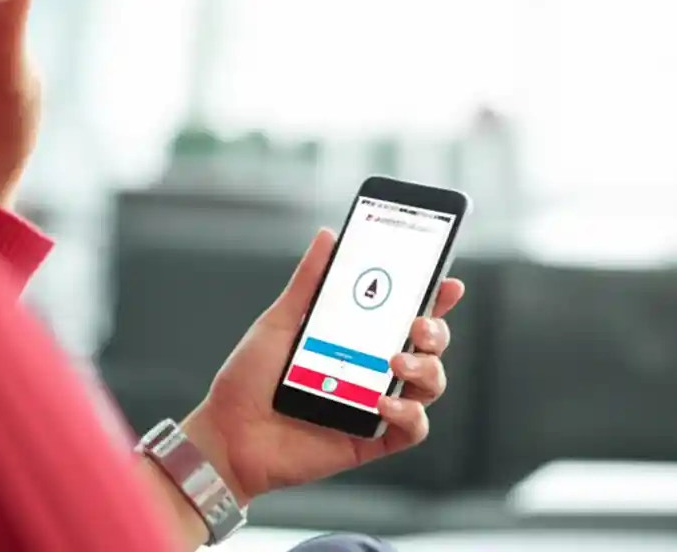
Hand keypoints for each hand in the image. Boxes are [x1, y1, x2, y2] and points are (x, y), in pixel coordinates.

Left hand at [183, 229, 462, 505]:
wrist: (228, 434)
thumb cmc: (249, 379)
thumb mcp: (278, 322)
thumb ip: (308, 283)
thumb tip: (328, 236)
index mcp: (356, 338)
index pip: (406, 313)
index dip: (434, 297)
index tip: (448, 282)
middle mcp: (372, 369)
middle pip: (429, 347)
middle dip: (436, 331)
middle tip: (418, 325)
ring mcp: (375, 405)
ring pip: (430, 384)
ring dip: (427, 369)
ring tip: (397, 361)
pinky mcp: (372, 439)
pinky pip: (413, 428)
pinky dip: (409, 414)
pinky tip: (383, 403)